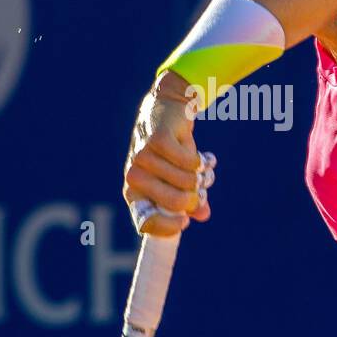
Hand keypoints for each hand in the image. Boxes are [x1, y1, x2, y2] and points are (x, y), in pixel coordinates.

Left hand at [124, 72, 214, 235]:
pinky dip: (199, 161)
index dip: (168, 226)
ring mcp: (143, 158)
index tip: (185, 221)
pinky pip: (188, 163)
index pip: (146, 222)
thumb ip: (189, 200)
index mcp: (134, 192)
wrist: (167, 110)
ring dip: (199, 177)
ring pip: (184, 181)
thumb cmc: (171, 152)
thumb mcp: (178, 178)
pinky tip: (202, 157)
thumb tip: (203, 215)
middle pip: (172, 203)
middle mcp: (134, 177)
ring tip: (202, 168)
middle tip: (201, 188)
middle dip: (193, 199)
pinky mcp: (157, 141)